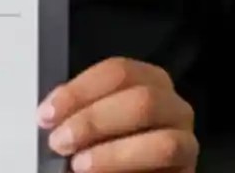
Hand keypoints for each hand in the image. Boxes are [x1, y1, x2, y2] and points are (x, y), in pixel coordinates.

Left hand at [38, 58, 197, 172]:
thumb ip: (76, 112)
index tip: (48, 114)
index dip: (79, 91)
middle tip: (60, 141)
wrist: (117, 171)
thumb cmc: (103, 146)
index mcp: (148, 81)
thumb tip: (50, 114)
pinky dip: (128, 171)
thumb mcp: (88, 123)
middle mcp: (173, 107)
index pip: (118, 71)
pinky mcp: (187, 172)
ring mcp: (186, 142)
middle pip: (142, 100)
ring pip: (163, 142)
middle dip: (94, 121)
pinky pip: (167, 170)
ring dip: (114, 154)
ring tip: (80, 165)